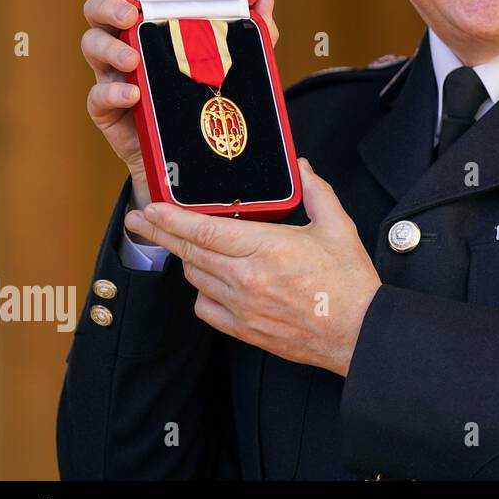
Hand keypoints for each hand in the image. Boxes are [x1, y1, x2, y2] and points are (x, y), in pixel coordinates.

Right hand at [82, 0, 279, 209]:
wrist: (193, 156)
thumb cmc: (205, 99)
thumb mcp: (231, 66)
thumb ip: (250, 35)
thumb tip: (265, 1)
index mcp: (151, 33)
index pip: (125, 3)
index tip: (137, 3)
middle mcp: (126, 50)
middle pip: (98, 19)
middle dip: (107, 11)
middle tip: (131, 19)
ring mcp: (113, 79)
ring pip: (93, 51)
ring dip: (110, 50)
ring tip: (133, 60)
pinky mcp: (108, 111)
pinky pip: (97, 98)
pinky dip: (112, 94)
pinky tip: (134, 96)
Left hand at [122, 158, 380, 376]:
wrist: (357, 331)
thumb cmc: (348, 282)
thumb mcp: (338, 227)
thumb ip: (316, 192)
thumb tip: (302, 167)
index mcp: (268, 248)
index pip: (205, 229)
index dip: (172, 218)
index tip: (151, 208)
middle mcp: (247, 278)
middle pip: (190, 252)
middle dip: (161, 233)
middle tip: (140, 220)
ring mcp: (241, 306)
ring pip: (195, 277)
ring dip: (187, 258)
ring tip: (184, 245)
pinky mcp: (243, 329)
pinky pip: (204, 307)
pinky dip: (201, 291)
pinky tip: (210, 280)